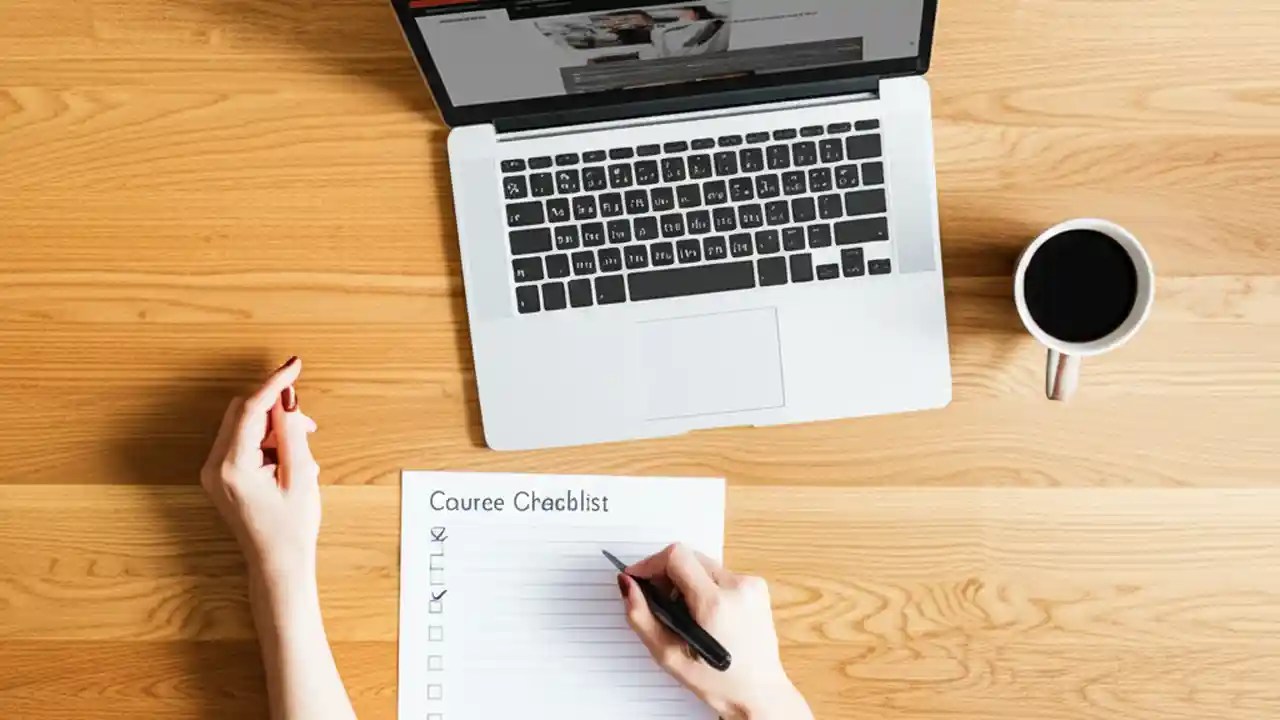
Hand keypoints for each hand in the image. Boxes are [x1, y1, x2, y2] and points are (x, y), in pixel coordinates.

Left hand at [201, 357, 320, 584]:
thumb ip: (291, 433)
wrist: (278, 563)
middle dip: (275, 407)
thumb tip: (287, 399)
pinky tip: (286, 457)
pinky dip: (264, 439)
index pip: (252, 409)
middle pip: (242, 411)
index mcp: (233, 466)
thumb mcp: (300, 476)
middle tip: (305, 421)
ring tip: (299, 448)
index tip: (294, 366)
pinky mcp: (221, 475)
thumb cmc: (291, 528)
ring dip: (272, 424)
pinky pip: (241, 440)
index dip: (275, 383)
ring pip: (242, 424)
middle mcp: (215, 466)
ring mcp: (214, 472)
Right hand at [620, 544, 812, 719]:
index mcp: (715, 604)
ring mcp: (751, 585)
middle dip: (666, 574)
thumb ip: (641, 617)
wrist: (761, 693)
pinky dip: (705, 586)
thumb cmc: (719, 683)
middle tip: (658, 602)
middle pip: (689, 557)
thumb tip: (627, 585)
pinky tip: (705, 614)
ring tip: (685, 614)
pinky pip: (720, 574)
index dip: (650, 563)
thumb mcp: (669, 656)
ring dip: (685, 581)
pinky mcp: (757, 586)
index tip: (637, 578)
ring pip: (703, 564)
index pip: (676, 557)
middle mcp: (737, 587)